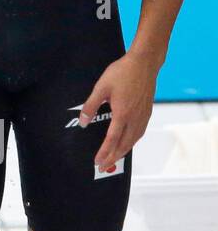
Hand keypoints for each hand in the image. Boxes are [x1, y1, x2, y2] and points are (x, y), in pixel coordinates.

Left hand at [79, 51, 158, 172]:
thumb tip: (83, 122)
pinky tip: (127, 142)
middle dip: (113, 158)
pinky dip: (132, 142)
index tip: (97, 162)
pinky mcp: (147, 112)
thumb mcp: (101, 88)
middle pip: (124, 144)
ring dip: (123, 151)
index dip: (104, 153)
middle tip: (104, 168)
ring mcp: (143, 116)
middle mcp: (135, 118)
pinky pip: (139, 133)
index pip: (112, 140)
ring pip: (133, 140)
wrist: (144, 63)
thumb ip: (90, 106)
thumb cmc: (122, 72)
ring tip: (114, 159)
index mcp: (122, 113)